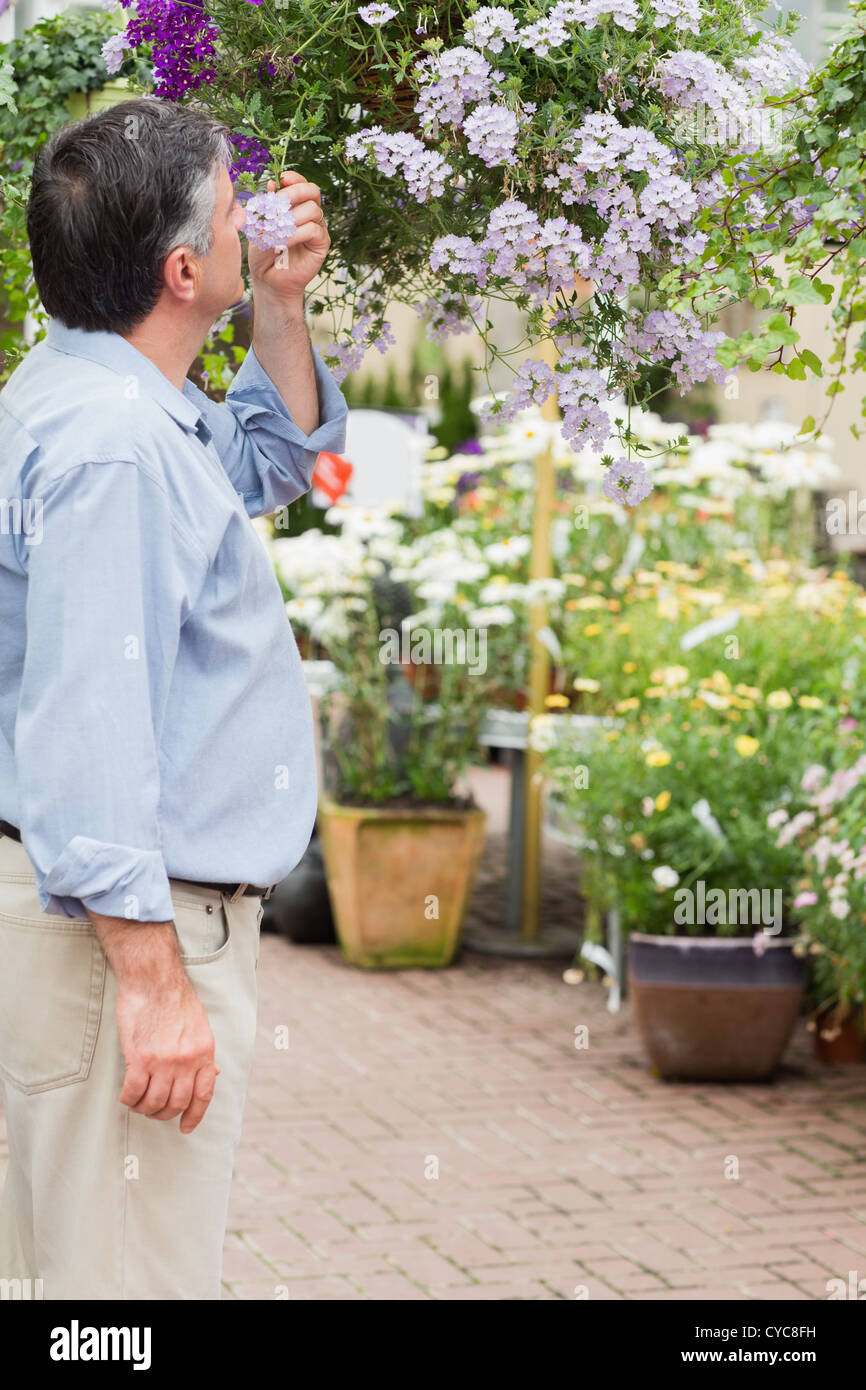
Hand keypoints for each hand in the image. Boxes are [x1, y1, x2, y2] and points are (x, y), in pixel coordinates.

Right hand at [116, 971, 218, 1134]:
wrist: (154, 979)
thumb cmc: (175, 998)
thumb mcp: (200, 1026)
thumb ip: (203, 1053)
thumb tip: (212, 1075)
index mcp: (204, 1052)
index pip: (203, 1095)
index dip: (195, 1116)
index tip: (185, 1128)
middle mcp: (187, 1060)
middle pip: (176, 1103)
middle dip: (164, 1114)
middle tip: (153, 1111)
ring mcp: (164, 1060)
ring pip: (154, 1102)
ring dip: (144, 1108)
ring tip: (138, 1103)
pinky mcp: (140, 1057)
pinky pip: (133, 1092)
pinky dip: (128, 1099)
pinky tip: (126, 1096)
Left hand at [247, 170, 330, 302]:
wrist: (268, 280)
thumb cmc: (263, 253)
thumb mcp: (260, 226)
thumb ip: (267, 206)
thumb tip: (272, 183)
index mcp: (295, 206)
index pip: (301, 184)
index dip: (294, 179)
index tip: (282, 179)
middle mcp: (309, 214)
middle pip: (312, 191)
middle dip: (295, 192)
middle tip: (279, 202)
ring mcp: (317, 229)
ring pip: (313, 209)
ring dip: (293, 216)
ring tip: (277, 228)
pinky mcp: (321, 245)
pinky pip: (314, 230)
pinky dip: (297, 233)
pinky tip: (283, 241)